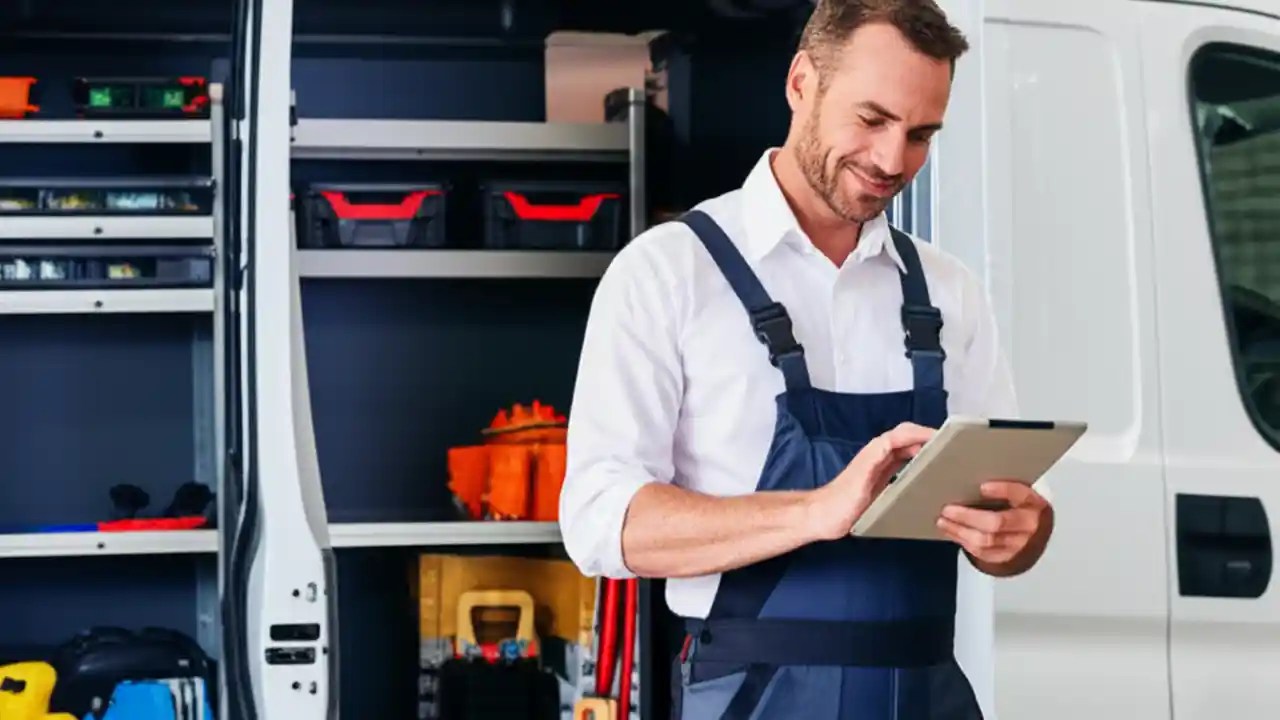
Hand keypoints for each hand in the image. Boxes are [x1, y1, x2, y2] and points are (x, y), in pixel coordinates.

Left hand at [808, 422, 934, 540]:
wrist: (821, 517)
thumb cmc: (838, 504)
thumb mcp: (859, 482)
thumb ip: (874, 461)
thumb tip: (894, 442)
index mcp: (875, 453)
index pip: (903, 434)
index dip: (923, 433)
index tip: (944, 438)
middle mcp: (878, 455)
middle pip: (906, 437)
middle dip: (927, 437)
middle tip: (951, 448)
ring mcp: (879, 466)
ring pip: (905, 449)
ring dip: (924, 448)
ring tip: (944, 457)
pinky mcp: (880, 478)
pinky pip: (902, 463)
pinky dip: (917, 461)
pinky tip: (926, 472)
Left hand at [936, 481, 1052, 573]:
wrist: (1033, 534)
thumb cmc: (1018, 506)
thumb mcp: (1018, 492)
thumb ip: (999, 483)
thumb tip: (964, 473)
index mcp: (1033, 502)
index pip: (1020, 494)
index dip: (1002, 490)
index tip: (982, 486)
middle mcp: (1029, 525)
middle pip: (997, 522)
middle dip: (968, 516)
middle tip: (948, 509)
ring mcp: (1018, 545)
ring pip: (985, 540)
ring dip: (959, 530)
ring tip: (943, 521)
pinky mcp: (1006, 557)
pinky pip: (981, 552)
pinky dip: (963, 541)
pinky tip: (951, 531)